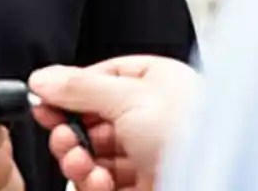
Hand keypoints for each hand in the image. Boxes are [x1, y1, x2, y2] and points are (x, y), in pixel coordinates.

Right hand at [28, 55, 199, 190]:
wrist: (214, 183)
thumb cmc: (193, 136)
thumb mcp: (130, 97)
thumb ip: (80, 87)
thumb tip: (42, 78)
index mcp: (159, 83)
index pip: (103, 77)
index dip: (72, 88)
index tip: (44, 98)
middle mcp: (153, 117)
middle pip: (93, 118)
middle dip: (70, 127)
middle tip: (58, 131)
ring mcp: (146, 155)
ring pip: (94, 153)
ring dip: (76, 157)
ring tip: (76, 159)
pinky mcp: (141, 187)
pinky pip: (102, 182)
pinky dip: (91, 182)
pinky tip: (96, 180)